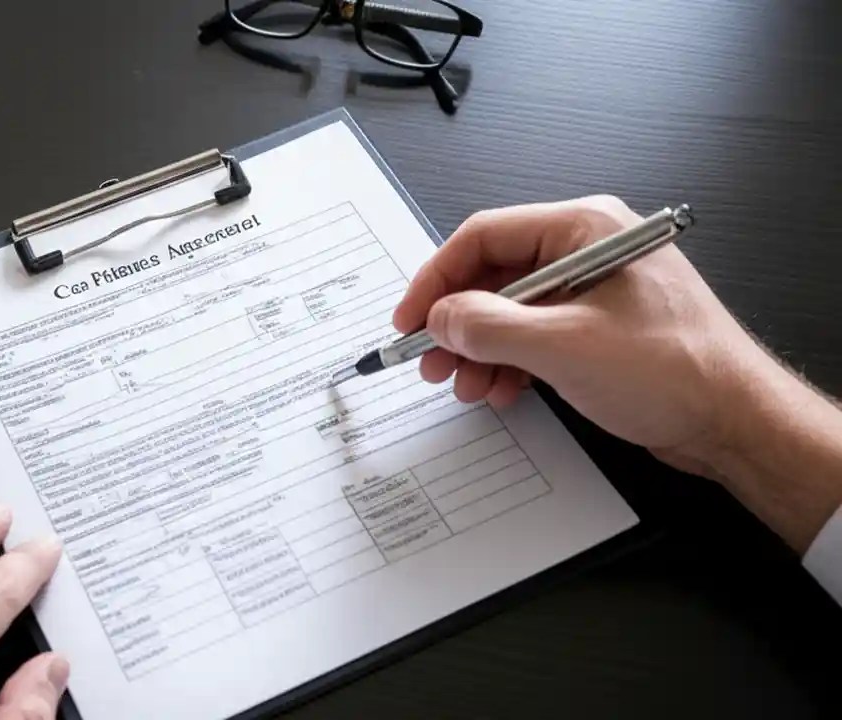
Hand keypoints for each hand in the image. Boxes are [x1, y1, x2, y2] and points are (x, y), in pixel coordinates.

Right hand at [393, 195, 766, 473]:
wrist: (735, 421)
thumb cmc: (677, 371)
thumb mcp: (564, 347)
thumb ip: (490, 327)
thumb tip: (441, 318)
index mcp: (584, 229)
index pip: (484, 236)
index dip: (437, 278)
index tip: (410, 318)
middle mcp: (587, 251)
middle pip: (493, 275)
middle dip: (457, 324)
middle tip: (431, 360)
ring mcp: (593, 291)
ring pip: (510, 311)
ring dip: (480, 349)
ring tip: (464, 384)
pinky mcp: (598, 328)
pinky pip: (535, 336)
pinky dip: (509, 363)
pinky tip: (500, 390)